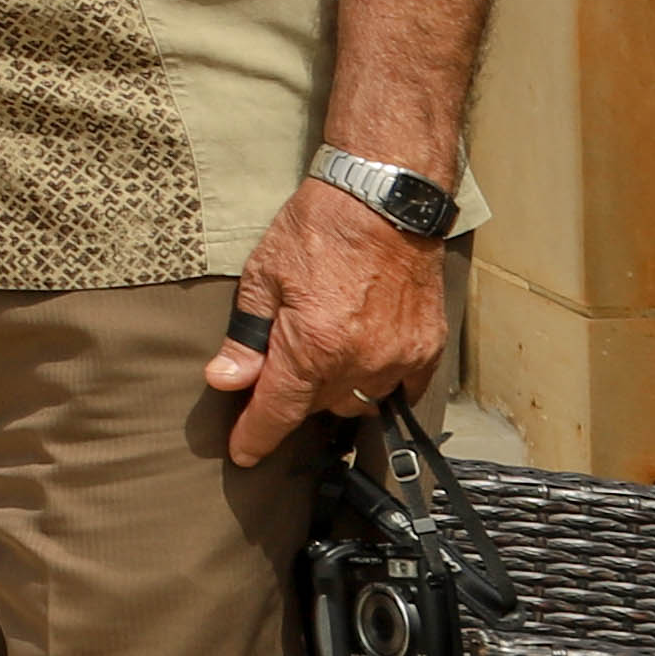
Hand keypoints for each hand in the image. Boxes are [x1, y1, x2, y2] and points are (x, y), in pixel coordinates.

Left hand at [214, 174, 452, 466]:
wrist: (384, 201)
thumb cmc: (317, 230)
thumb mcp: (263, 276)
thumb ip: (248, 336)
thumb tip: (226, 379)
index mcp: (314, 346)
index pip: (279, 410)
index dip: (256, 436)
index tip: (243, 454)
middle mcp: (361, 362)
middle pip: (316, 408)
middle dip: (293, 398)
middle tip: (279, 372)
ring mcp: (400, 359)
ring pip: (357, 403)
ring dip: (333, 392)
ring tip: (320, 359)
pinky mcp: (428, 350)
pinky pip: (399, 390)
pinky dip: (377, 385)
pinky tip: (361, 365)